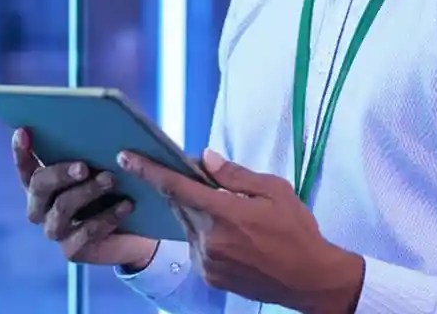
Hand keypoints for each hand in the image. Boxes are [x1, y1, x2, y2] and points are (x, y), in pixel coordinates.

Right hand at [13, 128, 158, 268]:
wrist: (137, 232)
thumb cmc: (116, 188)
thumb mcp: (104, 165)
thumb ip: (93, 149)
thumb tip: (96, 123)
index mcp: (44, 183)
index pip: (25, 166)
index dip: (21, 151)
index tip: (24, 131)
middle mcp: (42, 207)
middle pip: (38, 185)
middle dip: (60, 173)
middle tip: (83, 166)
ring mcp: (54, 230)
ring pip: (61, 207)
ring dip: (86, 192)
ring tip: (110, 179)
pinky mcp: (72, 250)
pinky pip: (85, 232)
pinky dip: (107, 216)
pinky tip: (126, 204)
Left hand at [117, 148, 364, 313]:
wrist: (310, 280)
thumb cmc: (297, 231)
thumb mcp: (274, 191)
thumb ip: (234, 175)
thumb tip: (205, 158)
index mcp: (224, 214)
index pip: (176, 186)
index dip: (148, 169)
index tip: (126, 156)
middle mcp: (209, 239)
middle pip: (180, 204)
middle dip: (182, 186)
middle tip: (199, 175)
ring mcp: (206, 261)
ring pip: (187, 224)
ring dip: (196, 211)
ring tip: (226, 209)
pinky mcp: (208, 276)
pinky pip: (195, 245)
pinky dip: (203, 232)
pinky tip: (229, 232)